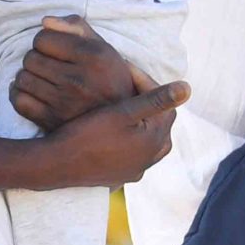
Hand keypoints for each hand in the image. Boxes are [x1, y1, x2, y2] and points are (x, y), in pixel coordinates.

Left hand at [11, 17, 146, 132]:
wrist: (121, 122)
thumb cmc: (109, 79)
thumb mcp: (103, 47)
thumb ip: (76, 26)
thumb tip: (44, 21)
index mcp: (94, 57)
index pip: (42, 38)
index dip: (46, 42)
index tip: (55, 51)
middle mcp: (78, 79)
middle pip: (30, 58)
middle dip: (37, 59)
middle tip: (50, 67)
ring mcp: (64, 103)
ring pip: (22, 78)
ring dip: (29, 76)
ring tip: (43, 80)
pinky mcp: (52, 122)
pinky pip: (18, 100)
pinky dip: (19, 94)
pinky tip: (33, 93)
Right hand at [38, 82, 190, 188]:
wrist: (56, 166)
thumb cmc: (87, 135)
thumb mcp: (122, 112)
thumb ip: (156, 99)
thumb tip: (188, 88)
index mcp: (156, 141)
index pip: (161, 102)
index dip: (144, 82)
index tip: (125, 67)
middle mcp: (149, 159)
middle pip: (155, 122)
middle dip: (143, 100)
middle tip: (124, 84)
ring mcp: (133, 171)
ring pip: (144, 139)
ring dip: (136, 120)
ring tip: (117, 102)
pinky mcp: (117, 177)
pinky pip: (129, 152)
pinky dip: (125, 138)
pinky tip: (110, 129)